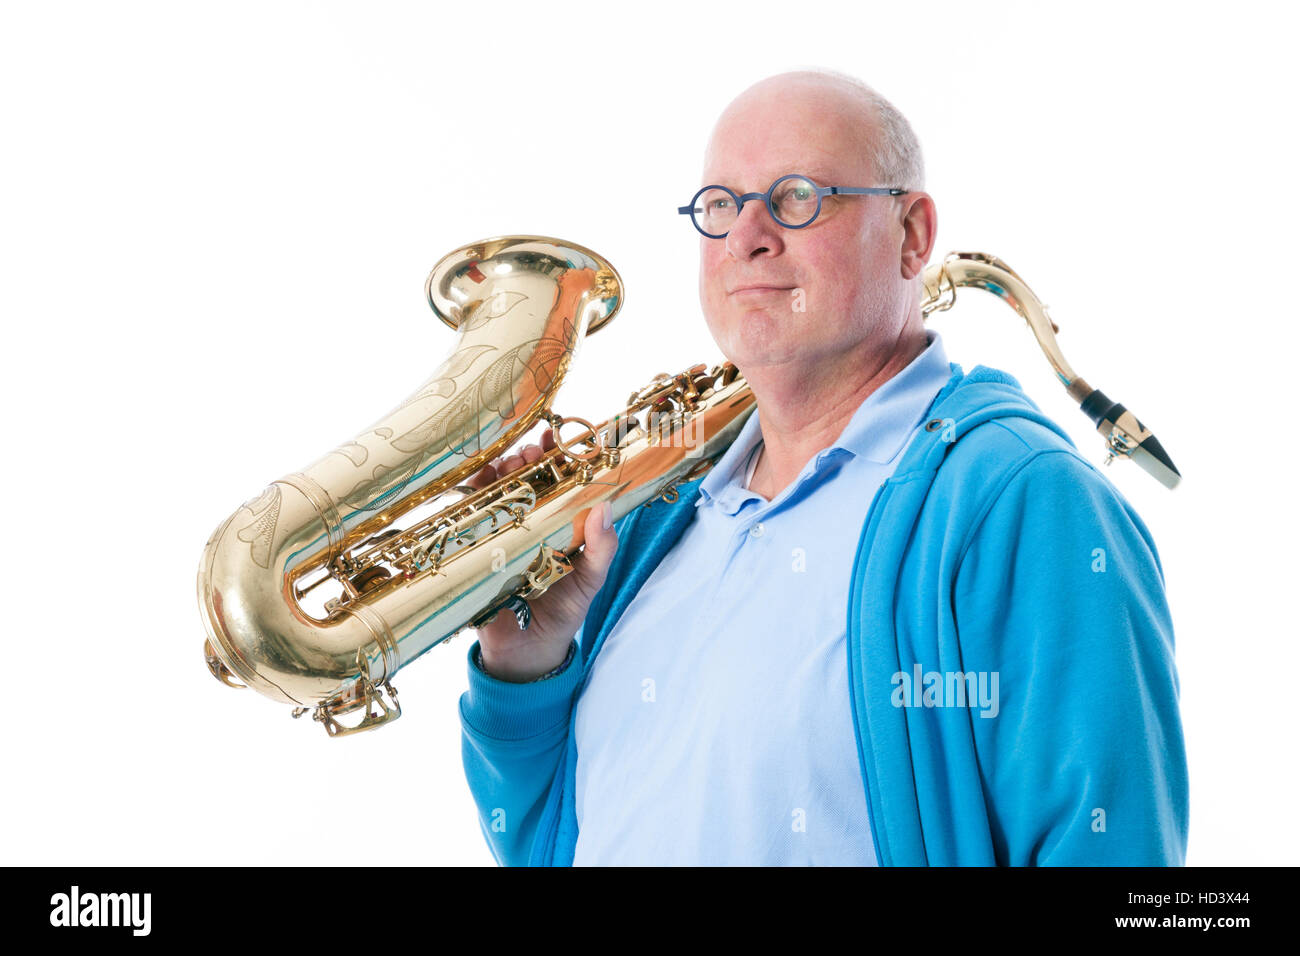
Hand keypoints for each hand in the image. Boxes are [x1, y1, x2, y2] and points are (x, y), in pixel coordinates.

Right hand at [466, 428, 618, 681]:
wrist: (528, 652)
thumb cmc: (563, 612)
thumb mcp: (590, 580)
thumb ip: (601, 550)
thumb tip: (605, 510)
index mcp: (555, 523)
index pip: (554, 480)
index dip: (554, 456)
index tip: (554, 437)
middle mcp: (526, 523)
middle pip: (522, 479)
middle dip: (524, 459)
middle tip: (532, 454)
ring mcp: (498, 534)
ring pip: (494, 492)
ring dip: (499, 472)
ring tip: (509, 466)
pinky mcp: (472, 552)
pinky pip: (466, 518)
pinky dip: (469, 496)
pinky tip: (477, 483)